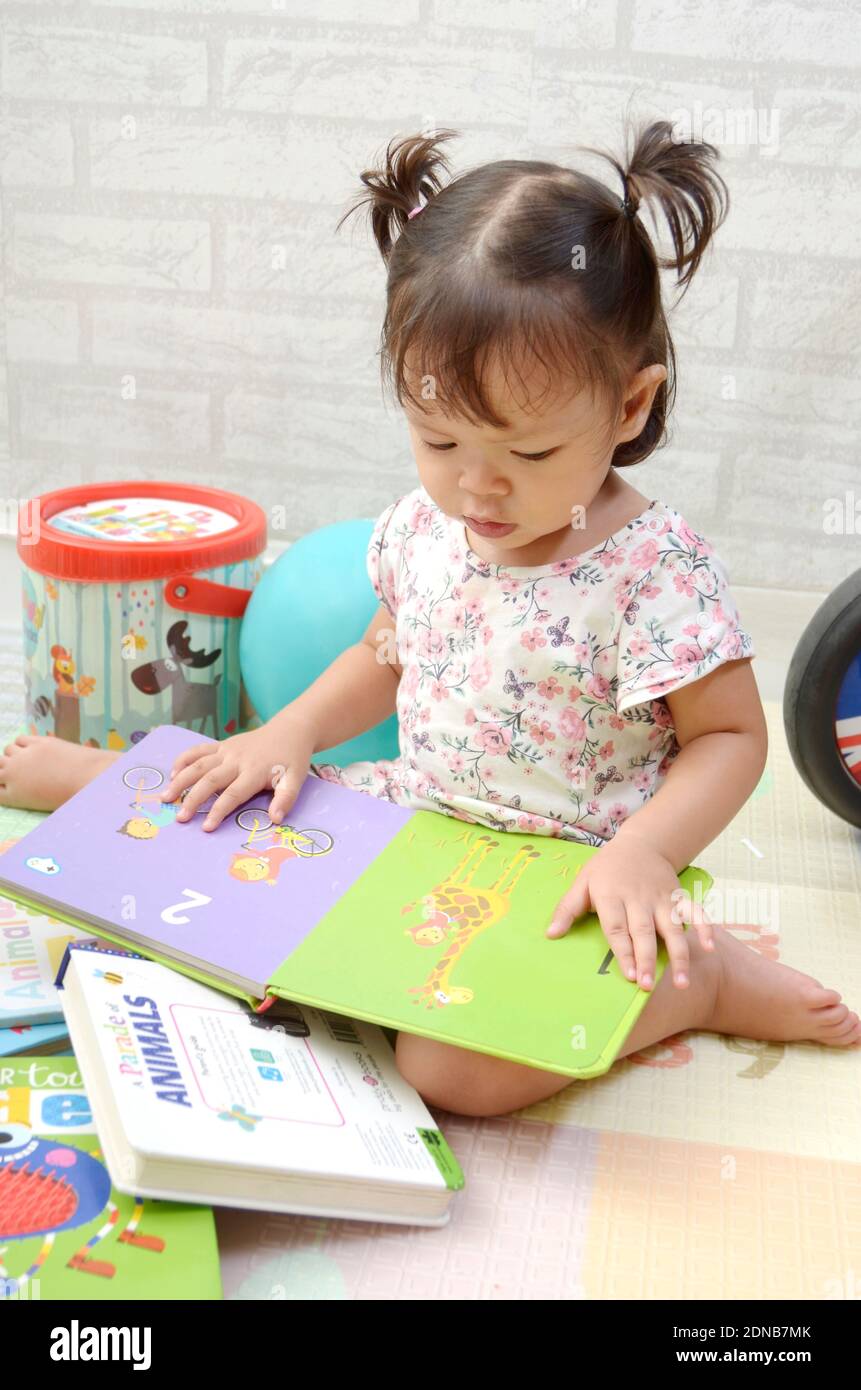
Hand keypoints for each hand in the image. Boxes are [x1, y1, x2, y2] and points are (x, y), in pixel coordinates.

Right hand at [159, 718, 314, 832]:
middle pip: (210, 780)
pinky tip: (172, 774)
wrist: (290, 730)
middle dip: (193, 799)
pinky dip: (183, 760)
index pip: (233, 794)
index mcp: (254, 771)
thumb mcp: (296, 779)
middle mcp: (236, 760)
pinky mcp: (222, 745)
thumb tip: (275, 819)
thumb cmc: (291, 759)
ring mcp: (227, 751)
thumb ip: (286, 798)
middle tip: (180, 818)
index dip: (219, 811)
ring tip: (166, 797)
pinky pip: (198, 751)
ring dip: (180, 780)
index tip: (206, 828)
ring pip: (198, 764)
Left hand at [545, 829, 714, 990]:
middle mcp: (638, 898)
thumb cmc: (607, 868)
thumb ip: (568, 908)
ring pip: (672, 928)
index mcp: (612, 896)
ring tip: (682, 981)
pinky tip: (710, 947)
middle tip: (648, 986)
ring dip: (678, 954)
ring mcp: (661, 898)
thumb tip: (550, 934)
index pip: (618, 928)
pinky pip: (694, 911)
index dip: (623, 952)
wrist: (641, 843)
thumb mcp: (582, 882)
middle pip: (644, 932)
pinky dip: (703, 927)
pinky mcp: (678, 896)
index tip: (628, 975)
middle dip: (647, 959)